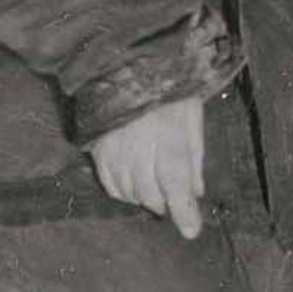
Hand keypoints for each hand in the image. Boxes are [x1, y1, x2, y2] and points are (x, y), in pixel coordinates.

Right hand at [89, 95, 206, 239]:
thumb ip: (195, 154)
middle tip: (174, 203)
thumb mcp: (192, 113)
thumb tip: (196, 191)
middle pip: (149, 192)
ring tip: (155, 191)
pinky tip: (133, 186)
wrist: (126, 60)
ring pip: (128, 191)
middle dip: (164, 204)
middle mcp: (138, 143)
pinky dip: (122, 191)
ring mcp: (113, 146)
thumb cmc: (169, 86)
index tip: (191, 231)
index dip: (183, 209)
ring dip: (144, 198)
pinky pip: (108, 182)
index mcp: (168, 131)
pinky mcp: (96, 146)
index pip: (175, 180)